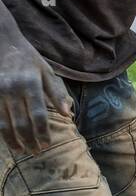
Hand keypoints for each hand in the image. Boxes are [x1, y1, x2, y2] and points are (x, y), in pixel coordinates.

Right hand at [0, 32, 71, 154]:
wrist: (2, 43)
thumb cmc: (29, 59)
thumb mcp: (47, 72)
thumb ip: (57, 94)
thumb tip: (68, 116)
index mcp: (30, 84)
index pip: (38, 115)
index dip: (42, 133)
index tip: (47, 145)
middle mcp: (12, 89)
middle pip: (21, 123)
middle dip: (29, 141)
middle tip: (37, 152)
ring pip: (4, 123)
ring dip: (13, 140)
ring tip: (22, 151)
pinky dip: (1, 131)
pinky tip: (8, 139)